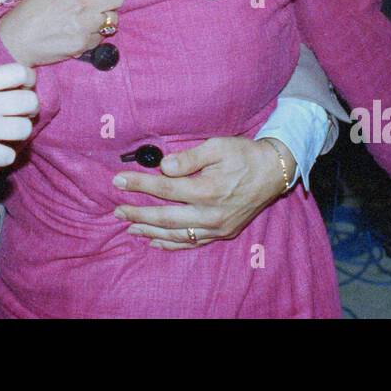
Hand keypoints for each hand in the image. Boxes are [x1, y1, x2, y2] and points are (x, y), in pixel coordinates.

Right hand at [0, 0, 123, 65]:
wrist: (16, 40)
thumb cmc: (31, 9)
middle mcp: (84, 5)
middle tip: (100, 0)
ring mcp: (85, 26)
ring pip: (113, 19)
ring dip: (104, 17)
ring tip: (88, 17)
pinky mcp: (84, 45)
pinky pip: (101, 37)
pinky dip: (93, 34)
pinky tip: (80, 31)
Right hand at [0, 63, 37, 171]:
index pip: (21, 73)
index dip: (27, 79)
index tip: (20, 86)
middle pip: (31, 102)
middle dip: (29, 106)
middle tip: (18, 112)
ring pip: (25, 130)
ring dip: (19, 132)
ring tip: (7, 133)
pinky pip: (9, 156)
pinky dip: (4, 155)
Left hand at [111, 137, 287, 248]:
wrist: (273, 171)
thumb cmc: (244, 155)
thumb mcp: (217, 146)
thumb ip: (189, 158)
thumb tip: (163, 167)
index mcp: (207, 190)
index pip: (164, 189)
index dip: (139, 185)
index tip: (118, 181)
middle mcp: (210, 214)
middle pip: (165, 217)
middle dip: (138, 214)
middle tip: (117, 211)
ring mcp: (217, 227)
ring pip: (176, 234)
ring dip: (150, 232)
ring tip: (130, 227)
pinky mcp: (223, 233)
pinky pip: (192, 243)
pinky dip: (172, 244)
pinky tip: (156, 242)